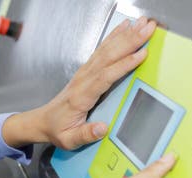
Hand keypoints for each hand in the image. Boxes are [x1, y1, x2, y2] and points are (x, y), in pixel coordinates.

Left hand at [2, 17, 156, 149]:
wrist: (43, 122)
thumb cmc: (57, 130)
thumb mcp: (69, 140)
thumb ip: (85, 134)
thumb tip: (103, 128)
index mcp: (81, 97)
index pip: (104, 77)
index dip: (123, 65)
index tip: (141, 54)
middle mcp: (83, 80)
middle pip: (108, 57)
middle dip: (129, 41)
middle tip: (149, 28)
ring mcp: (84, 73)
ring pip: (106, 50)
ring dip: (125, 35)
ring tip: (143, 23)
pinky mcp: (87, 70)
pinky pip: (101, 51)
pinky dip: (114, 37)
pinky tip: (125, 27)